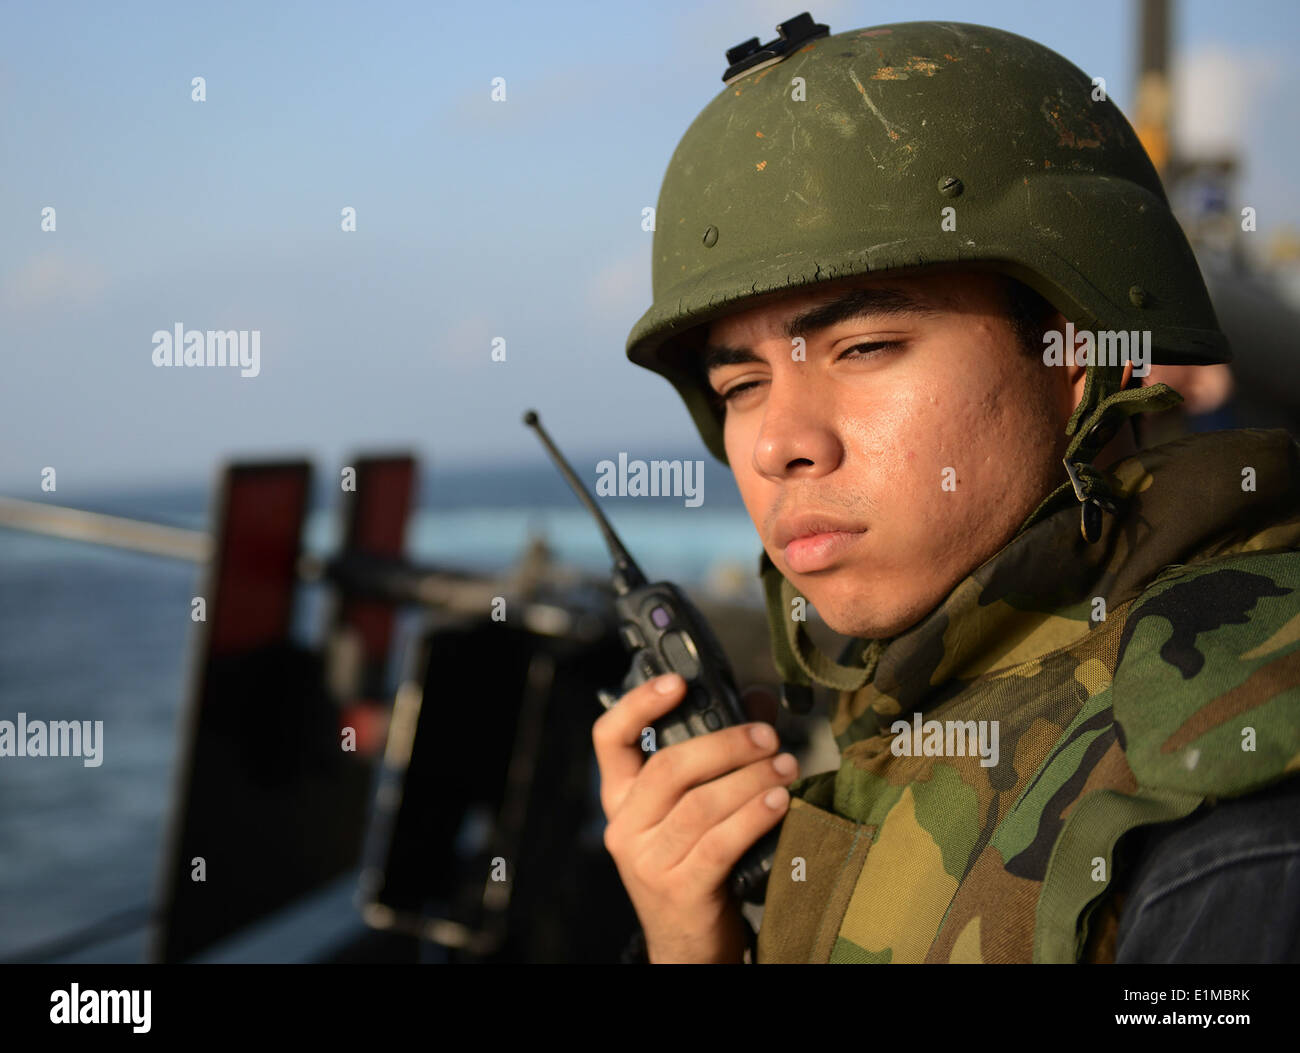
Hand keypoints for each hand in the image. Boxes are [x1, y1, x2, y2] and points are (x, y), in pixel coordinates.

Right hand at [593, 673, 797, 962]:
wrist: (688, 945)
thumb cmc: (696, 863)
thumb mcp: (695, 808)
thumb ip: (722, 752)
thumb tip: (759, 700)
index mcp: (621, 798)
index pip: (608, 739)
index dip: (638, 704)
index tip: (677, 682)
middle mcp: (625, 827)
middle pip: (669, 767)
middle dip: (725, 744)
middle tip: (767, 736)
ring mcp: (647, 861)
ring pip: (700, 805)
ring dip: (750, 779)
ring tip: (787, 767)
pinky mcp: (679, 889)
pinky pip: (720, 843)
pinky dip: (754, 816)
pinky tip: (779, 801)